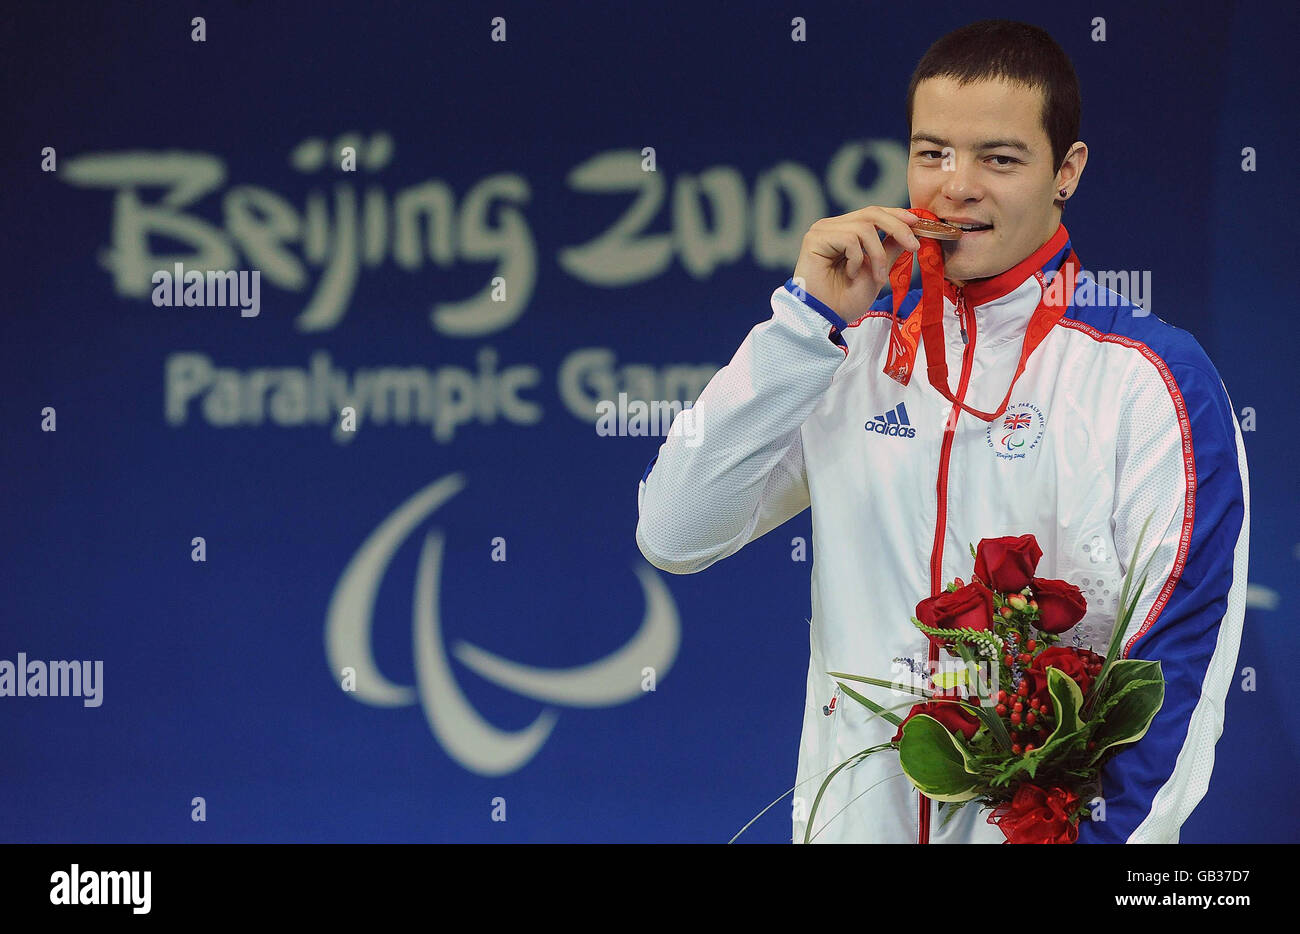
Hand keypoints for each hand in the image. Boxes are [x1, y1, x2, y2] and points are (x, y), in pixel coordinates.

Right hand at [791, 207, 921, 320]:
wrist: (825, 318)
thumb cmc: (846, 301)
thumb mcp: (877, 271)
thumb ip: (889, 249)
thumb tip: (910, 230)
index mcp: (844, 232)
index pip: (873, 214)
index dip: (896, 215)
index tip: (917, 222)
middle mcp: (831, 227)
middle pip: (871, 213)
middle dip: (897, 228)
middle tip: (914, 247)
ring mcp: (821, 231)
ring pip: (863, 228)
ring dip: (877, 255)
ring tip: (877, 278)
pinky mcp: (814, 239)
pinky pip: (849, 239)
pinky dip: (857, 260)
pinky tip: (849, 275)